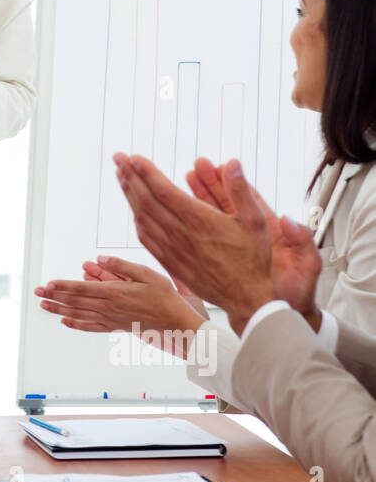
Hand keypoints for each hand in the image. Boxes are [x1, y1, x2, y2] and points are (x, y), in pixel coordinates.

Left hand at [35, 255, 205, 351]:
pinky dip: (75, 324)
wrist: (175, 322)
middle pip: (75, 301)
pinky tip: (65, 322)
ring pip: (79, 314)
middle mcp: (108, 307)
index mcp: (115, 293)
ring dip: (59, 310)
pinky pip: (90, 327)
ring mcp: (110, 319)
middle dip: (54, 296)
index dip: (63, 286)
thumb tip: (98, 259)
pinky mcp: (114, 327)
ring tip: (43, 306)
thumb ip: (121, 266)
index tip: (48, 283)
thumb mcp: (146, 274)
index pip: (82, 289)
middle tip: (36, 293)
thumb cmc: (163, 296)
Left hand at [114, 153, 276, 334]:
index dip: (146, 173)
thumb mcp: (255, 221)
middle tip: (118, 158)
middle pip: (147, 201)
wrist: (245, 297)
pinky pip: (146, 238)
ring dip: (130, 196)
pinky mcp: (170, 262)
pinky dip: (137, 220)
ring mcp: (172, 249)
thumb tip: (231, 161)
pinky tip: (134, 210)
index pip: (163, 191)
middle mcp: (180, 234)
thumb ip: (241, 190)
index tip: (132, 158)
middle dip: (130, 177)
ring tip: (120, 177)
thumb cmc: (252, 258)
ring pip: (143, 218)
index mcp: (199, 220)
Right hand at [187, 158, 321, 320]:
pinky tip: (173, 214)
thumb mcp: (307, 265)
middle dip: (210, 184)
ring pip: (210, 219)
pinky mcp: (220, 261)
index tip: (219, 167)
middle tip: (195, 166)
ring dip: (195, 199)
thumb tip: (289, 219)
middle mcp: (248, 236)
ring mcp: (232, 247)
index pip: (247, 201)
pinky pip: (201, 239)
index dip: (232, 183)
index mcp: (270, 232)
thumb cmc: (298, 292)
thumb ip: (302, 241)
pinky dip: (188, 226)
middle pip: (225, 204)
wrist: (283, 315)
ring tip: (182, 181)